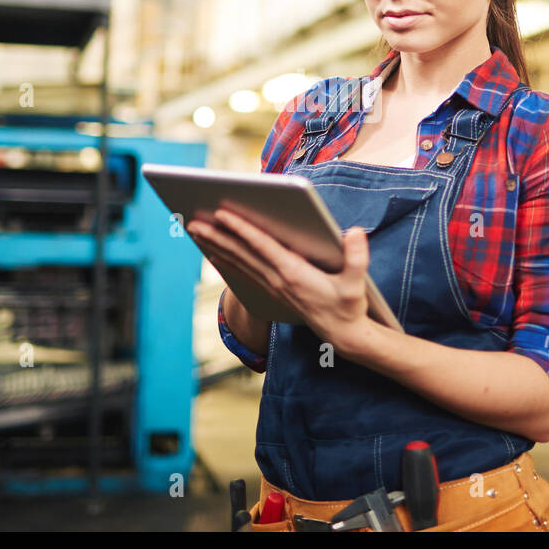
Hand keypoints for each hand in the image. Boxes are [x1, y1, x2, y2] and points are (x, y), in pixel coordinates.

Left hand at [186, 208, 374, 354]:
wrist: (343, 335)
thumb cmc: (350, 306)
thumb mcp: (357, 284)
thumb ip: (356, 258)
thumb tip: (354, 233)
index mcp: (294, 273)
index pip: (262, 246)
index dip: (242, 229)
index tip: (222, 213)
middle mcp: (277, 279)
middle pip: (241, 253)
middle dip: (216, 236)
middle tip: (191, 221)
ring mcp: (272, 286)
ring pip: (237, 261)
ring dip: (215, 245)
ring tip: (194, 229)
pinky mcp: (272, 290)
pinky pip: (243, 272)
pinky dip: (225, 260)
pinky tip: (213, 252)